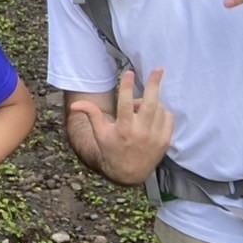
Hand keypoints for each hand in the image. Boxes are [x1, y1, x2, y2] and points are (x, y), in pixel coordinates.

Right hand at [68, 69, 173, 185]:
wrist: (129, 173)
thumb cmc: (111, 149)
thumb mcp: (99, 132)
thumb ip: (91, 114)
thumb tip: (74, 105)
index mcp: (123, 129)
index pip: (126, 103)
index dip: (127, 86)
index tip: (129, 72)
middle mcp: (141, 132)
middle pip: (150, 103)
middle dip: (154, 84)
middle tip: (158, 69)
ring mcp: (155, 137)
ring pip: (159, 109)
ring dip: (152, 101)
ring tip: (140, 106)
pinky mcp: (165, 140)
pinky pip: (168, 117)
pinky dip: (162, 111)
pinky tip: (153, 114)